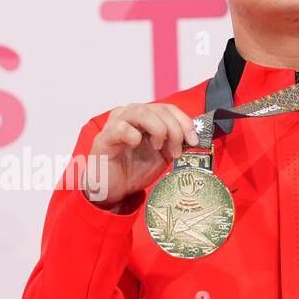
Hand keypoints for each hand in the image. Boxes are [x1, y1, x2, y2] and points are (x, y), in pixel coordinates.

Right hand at [84, 103, 198, 210]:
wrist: (113, 190)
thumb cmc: (132, 170)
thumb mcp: (162, 156)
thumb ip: (175, 144)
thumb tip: (193, 138)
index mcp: (145, 117)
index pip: (168, 108)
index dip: (184, 121)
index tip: (193, 140)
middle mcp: (130, 115)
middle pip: (159, 109)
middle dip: (174, 129)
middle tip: (177, 150)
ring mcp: (116, 124)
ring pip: (141, 112)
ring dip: (157, 129)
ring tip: (158, 148)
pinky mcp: (105, 138)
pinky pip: (121, 127)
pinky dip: (133, 135)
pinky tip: (136, 144)